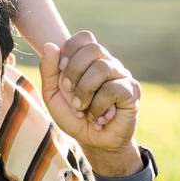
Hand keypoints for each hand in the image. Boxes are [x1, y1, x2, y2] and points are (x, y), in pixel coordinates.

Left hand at [39, 32, 140, 151]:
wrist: (94, 142)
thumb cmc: (74, 116)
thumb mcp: (53, 95)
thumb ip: (48, 71)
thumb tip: (49, 45)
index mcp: (90, 60)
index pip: (84, 38)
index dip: (69, 51)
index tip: (61, 71)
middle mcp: (108, 63)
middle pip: (93, 48)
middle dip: (73, 72)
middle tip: (69, 92)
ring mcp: (121, 76)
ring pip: (102, 67)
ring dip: (85, 91)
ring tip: (81, 108)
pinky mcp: (131, 91)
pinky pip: (113, 89)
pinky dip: (98, 106)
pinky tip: (98, 117)